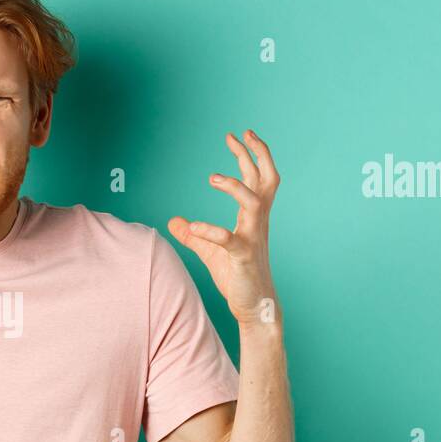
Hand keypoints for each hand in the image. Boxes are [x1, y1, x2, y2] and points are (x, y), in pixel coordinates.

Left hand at [167, 129, 280, 327]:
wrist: (254, 306)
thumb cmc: (237, 276)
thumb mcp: (210, 252)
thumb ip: (193, 235)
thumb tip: (174, 221)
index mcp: (253, 218)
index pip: (257, 178)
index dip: (249, 155)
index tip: (237, 135)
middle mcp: (258, 223)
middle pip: (267, 181)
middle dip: (257, 155)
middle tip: (241, 135)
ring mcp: (253, 239)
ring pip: (254, 203)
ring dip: (234, 187)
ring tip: (211, 177)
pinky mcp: (244, 257)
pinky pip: (230, 239)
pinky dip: (211, 231)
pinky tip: (192, 227)